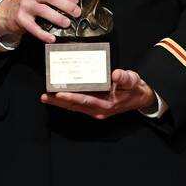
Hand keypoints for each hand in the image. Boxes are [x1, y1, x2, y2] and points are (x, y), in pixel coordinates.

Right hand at [0, 0, 79, 43]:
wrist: (7, 10)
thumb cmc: (28, 2)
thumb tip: (73, 2)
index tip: (76, 1)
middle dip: (66, 5)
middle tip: (76, 12)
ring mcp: (25, 6)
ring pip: (44, 10)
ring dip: (57, 17)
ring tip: (67, 23)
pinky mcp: (21, 19)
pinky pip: (34, 27)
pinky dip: (44, 34)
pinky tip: (51, 37)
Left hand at [41, 68, 156, 119]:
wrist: (141, 97)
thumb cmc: (135, 88)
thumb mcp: (132, 80)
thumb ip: (124, 78)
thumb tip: (115, 75)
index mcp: (107, 104)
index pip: (85, 100)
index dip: (71, 98)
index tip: (58, 94)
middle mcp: (99, 110)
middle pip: (75, 106)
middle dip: (59, 101)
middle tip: (44, 96)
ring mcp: (96, 110)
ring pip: (75, 107)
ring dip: (60, 102)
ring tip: (47, 97)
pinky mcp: (95, 107)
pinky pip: (78, 105)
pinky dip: (68, 101)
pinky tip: (59, 96)